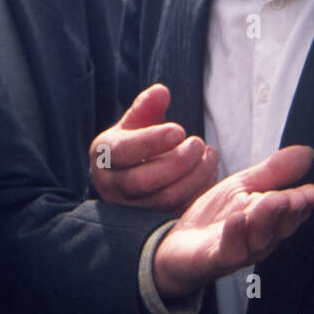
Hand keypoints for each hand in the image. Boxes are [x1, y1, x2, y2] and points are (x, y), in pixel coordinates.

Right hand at [91, 84, 218, 211]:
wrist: (132, 173)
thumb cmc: (136, 141)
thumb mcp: (136, 122)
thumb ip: (147, 107)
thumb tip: (161, 91)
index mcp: (104, 155)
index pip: (122, 151)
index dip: (151, 141)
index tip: (179, 129)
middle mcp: (111, 186)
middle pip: (142, 181)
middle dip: (175, 162)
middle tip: (198, 143)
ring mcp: (131, 208)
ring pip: (163, 199)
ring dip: (192, 177)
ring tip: (209, 155)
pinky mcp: (153, 222)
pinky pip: (178, 211)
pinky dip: (198, 191)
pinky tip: (209, 171)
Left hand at [153, 145, 313, 298]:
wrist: (176, 247)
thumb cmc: (214, 218)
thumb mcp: (243, 187)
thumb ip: (274, 172)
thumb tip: (308, 152)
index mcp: (269, 222)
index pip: (292, 214)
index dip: (304, 204)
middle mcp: (258, 240)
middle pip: (278, 228)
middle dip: (289, 212)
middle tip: (296, 197)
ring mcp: (237, 251)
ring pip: (257, 240)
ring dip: (266, 219)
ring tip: (273, 200)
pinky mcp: (213, 258)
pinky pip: (227, 250)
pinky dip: (234, 235)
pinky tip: (238, 217)